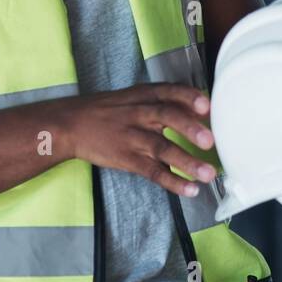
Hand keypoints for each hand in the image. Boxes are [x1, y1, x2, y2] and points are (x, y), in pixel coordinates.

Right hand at [65, 83, 218, 197]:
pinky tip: (190, 189)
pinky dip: (172, 181)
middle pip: (167, 117)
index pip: (170, 91)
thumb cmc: (112, 110)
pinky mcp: (127, 159)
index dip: (188, 98)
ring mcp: (133, 137)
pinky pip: (152, 171)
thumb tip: (205, 108)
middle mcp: (141, 114)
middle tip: (209, 141)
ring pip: (162, 148)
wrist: (72, 124)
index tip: (207, 106)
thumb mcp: (137, 96)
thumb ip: (168, 101)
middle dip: (189, 129)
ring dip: (187, 162)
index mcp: (146, 95)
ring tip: (208, 174)